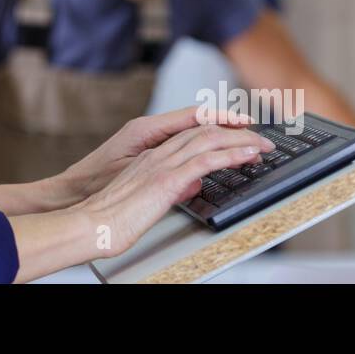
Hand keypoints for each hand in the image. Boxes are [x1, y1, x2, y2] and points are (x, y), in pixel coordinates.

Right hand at [72, 122, 274, 256]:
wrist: (94, 224)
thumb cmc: (113, 218)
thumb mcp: (148, 199)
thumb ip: (172, 187)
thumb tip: (194, 184)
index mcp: (151, 158)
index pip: (190, 135)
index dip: (217, 129)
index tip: (237, 132)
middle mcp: (157, 155)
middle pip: (203, 131)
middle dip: (234, 131)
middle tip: (258, 138)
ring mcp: (162, 164)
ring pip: (208, 140)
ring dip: (239, 139)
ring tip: (261, 143)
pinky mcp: (167, 179)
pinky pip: (205, 160)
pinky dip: (230, 155)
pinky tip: (247, 155)